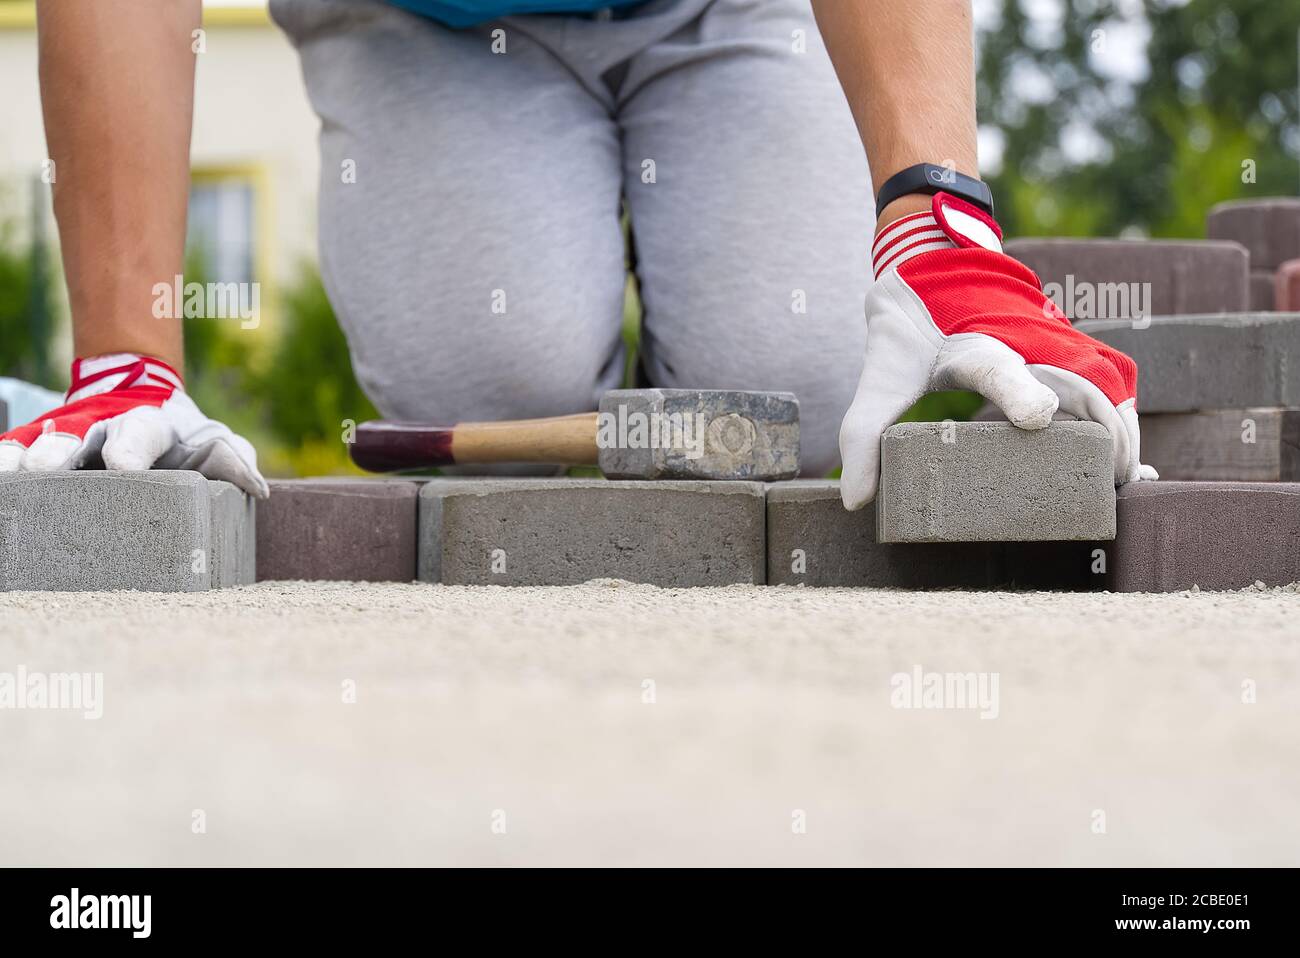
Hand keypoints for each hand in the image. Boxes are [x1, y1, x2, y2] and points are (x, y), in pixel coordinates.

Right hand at [0, 353, 267, 497]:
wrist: (138, 398)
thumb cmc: (183, 439)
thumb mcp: (213, 444)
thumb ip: (234, 461)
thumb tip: (258, 488)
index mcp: (149, 425)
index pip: (141, 433)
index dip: (131, 448)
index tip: (123, 465)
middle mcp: (101, 424)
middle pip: (78, 433)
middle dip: (61, 450)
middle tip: (45, 471)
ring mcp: (66, 433)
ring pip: (38, 439)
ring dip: (21, 456)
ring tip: (8, 474)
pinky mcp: (40, 444)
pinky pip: (14, 448)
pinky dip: (4, 458)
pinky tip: (0, 476)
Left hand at [839, 192, 1156, 510]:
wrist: (935, 261)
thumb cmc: (913, 321)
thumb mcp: (882, 372)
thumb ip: (863, 433)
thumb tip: (854, 501)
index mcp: (978, 345)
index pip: (1000, 369)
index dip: (1019, 393)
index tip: (1037, 417)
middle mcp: (1029, 343)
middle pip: (1084, 389)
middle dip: (1102, 444)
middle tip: (1102, 497)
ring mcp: (1057, 343)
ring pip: (1110, 391)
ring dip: (1121, 438)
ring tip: (1120, 488)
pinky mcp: (1071, 349)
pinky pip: (1112, 387)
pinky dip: (1124, 423)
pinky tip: (1129, 465)